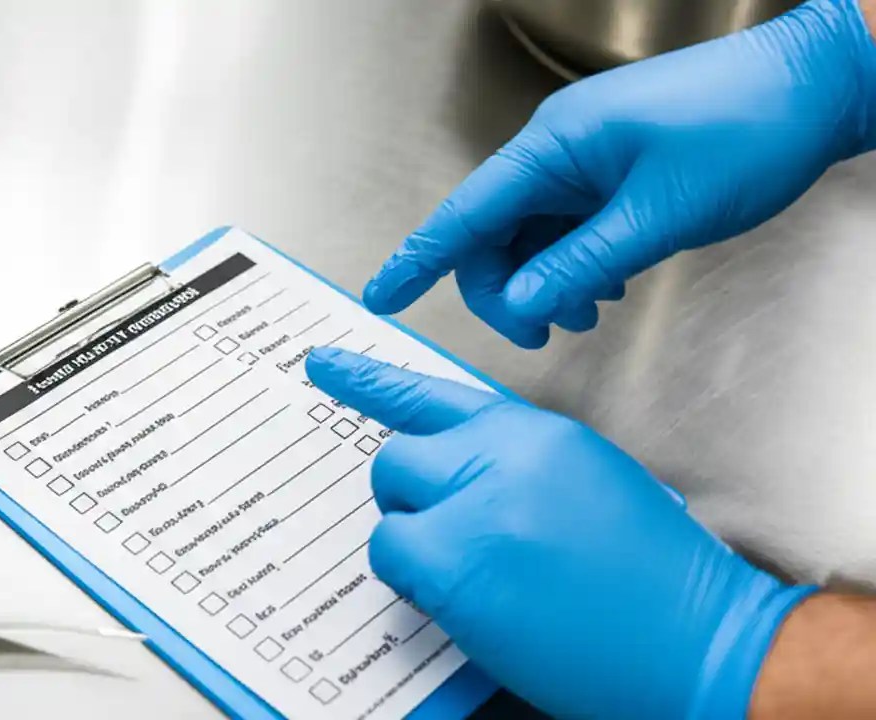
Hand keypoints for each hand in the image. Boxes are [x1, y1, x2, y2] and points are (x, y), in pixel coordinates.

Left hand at [306, 347, 814, 718]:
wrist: (701, 639)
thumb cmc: (655, 580)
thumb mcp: (589, 486)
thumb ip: (515, 469)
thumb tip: (453, 482)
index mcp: (538, 433)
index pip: (434, 394)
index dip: (371, 381)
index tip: (323, 365)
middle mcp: (502, 454)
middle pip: (399, 455)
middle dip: (413, 502)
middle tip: (452, 541)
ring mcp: (476, 504)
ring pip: (390, 506)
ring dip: (417, 545)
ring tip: (483, 578)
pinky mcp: (455, 559)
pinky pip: (391, 554)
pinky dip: (414, 582)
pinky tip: (470, 600)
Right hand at [365, 0, 875, 347]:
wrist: (814, 87)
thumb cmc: (747, 128)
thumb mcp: (658, 216)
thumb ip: (581, 264)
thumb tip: (523, 304)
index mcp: (552, 148)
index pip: (463, 214)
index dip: (418, 260)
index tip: (382, 294)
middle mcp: (555, 151)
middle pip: (492, 234)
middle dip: (504, 290)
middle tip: (540, 333)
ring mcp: (581, 159)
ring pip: (529, 236)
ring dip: (544, 281)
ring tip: (585, 310)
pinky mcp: (607, 170)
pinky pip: (564, 225)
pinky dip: (571, 263)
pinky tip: (602, 283)